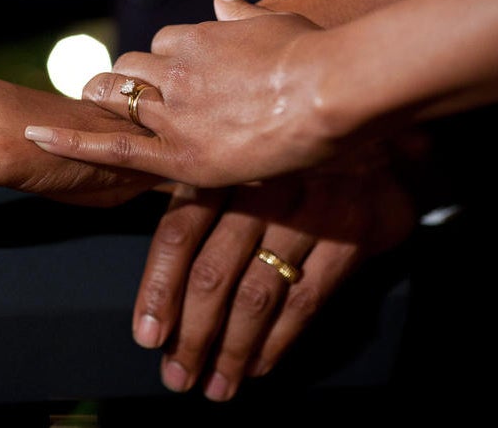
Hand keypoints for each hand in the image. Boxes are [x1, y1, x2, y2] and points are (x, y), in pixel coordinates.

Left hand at [25, 0, 338, 186]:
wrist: (334, 88)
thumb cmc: (321, 56)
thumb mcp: (279, 23)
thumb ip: (243, 12)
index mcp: (201, 40)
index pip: (163, 45)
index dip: (164, 61)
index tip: (172, 74)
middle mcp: (178, 72)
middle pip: (131, 71)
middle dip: (123, 81)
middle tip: (113, 93)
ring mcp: (175, 113)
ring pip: (119, 101)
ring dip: (106, 103)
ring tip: (91, 107)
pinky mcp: (178, 154)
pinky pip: (111, 147)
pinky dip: (69, 142)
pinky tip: (35, 139)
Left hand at [134, 142, 418, 401]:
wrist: (370, 128)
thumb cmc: (280, 154)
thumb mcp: (231, 155)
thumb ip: (190, 195)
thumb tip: (144, 262)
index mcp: (221, 168)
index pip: (178, 233)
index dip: (158, 288)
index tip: (146, 335)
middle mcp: (261, 187)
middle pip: (213, 272)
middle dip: (191, 333)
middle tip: (176, 376)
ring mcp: (310, 212)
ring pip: (257, 295)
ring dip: (232, 349)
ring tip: (215, 386)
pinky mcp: (351, 237)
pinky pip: (306, 301)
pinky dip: (277, 340)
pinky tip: (256, 365)